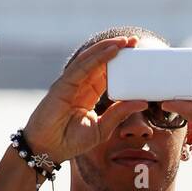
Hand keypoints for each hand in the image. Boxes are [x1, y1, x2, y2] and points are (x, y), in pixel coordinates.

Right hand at [22, 37, 149, 164]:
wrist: (48, 149)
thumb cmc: (71, 141)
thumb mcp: (102, 128)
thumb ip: (119, 114)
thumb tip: (143, 102)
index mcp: (88, 94)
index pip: (106, 74)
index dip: (120, 63)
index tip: (137, 55)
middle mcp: (80, 85)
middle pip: (100, 62)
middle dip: (117, 50)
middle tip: (135, 41)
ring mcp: (71, 83)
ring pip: (92, 59)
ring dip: (108, 48)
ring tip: (126, 42)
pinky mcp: (63, 84)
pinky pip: (83, 66)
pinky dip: (97, 57)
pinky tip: (112, 50)